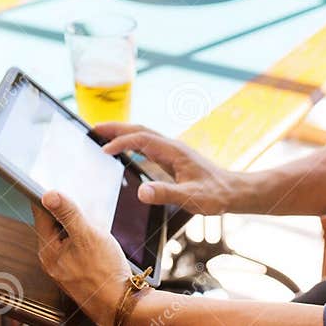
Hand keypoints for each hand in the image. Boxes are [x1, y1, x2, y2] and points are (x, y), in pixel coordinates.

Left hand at [32, 191, 128, 325]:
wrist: (120, 302)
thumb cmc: (103, 272)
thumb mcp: (86, 235)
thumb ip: (67, 213)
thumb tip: (48, 195)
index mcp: (47, 250)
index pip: (40, 215)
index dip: (48, 198)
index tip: (56, 183)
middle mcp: (51, 260)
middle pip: (54, 225)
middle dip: (66, 211)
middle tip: (80, 200)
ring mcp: (64, 267)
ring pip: (66, 236)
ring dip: (78, 225)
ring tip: (92, 220)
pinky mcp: (77, 271)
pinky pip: (76, 247)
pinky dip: (84, 238)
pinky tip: (98, 238)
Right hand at [96, 122, 238, 214]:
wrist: (233, 192)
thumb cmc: (215, 195)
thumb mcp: (190, 198)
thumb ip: (165, 194)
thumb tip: (140, 192)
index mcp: (174, 151)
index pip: (142, 140)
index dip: (121, 142)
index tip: (103, 150)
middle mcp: (172, 147)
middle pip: (140, 130)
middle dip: (116, 128)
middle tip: (93, 129)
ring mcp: (172, 151)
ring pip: (143, 135)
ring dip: (122, 133)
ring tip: (101, 135)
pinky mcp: (173, 159)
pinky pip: (147, 145)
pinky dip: (131, 142)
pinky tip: (124, 150)